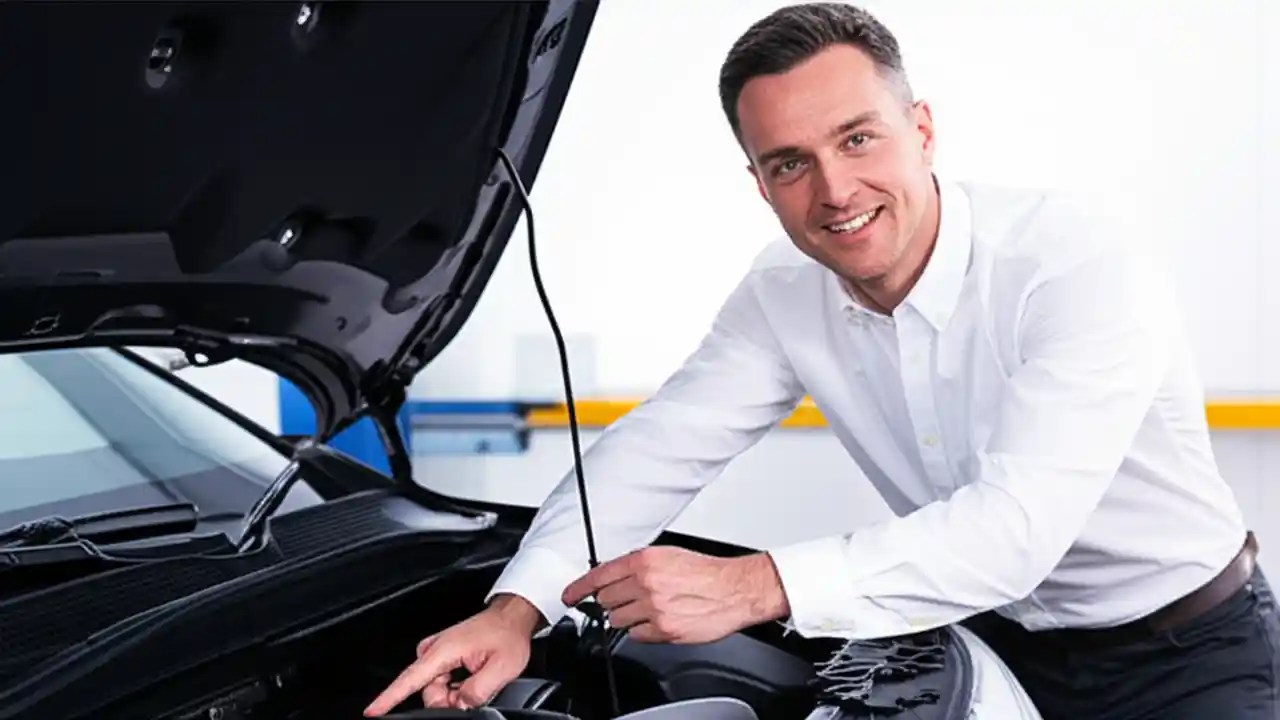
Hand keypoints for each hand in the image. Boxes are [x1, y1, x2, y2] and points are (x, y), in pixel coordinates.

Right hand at [363, 595, 542, 715]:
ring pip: (436, 689)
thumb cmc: (506, 635)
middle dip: (449, 699)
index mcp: (443, 650)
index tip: (372, 711)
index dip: (389, 698)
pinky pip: (441, 681)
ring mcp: (437, 652)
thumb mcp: (502, 668)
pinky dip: (455, 685)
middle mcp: (434, 649)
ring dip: (454, 692)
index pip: (409, 680)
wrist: (511, 618)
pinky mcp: (441, 655)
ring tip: (478, 678)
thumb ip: (477, 692)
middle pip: (428, 692)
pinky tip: (471, 676)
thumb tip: (460, 704)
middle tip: (475, 689)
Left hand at [561, 546, 789, 643]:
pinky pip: (637, 636)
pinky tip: (660, 620)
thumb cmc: (705, 572)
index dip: (579, 589)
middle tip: (630, 600)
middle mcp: (646, 583)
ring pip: (619, 620)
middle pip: (606, 600)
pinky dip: (644, 631)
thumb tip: (613, 575)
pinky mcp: (664, 629)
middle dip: (613, 602)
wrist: (733, 589)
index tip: (568, 596)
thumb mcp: (667, 555)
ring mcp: (654, 608)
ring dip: (628, 617)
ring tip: (650, 610)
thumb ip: (638, 565)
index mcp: (644, 560)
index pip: (599, 575)